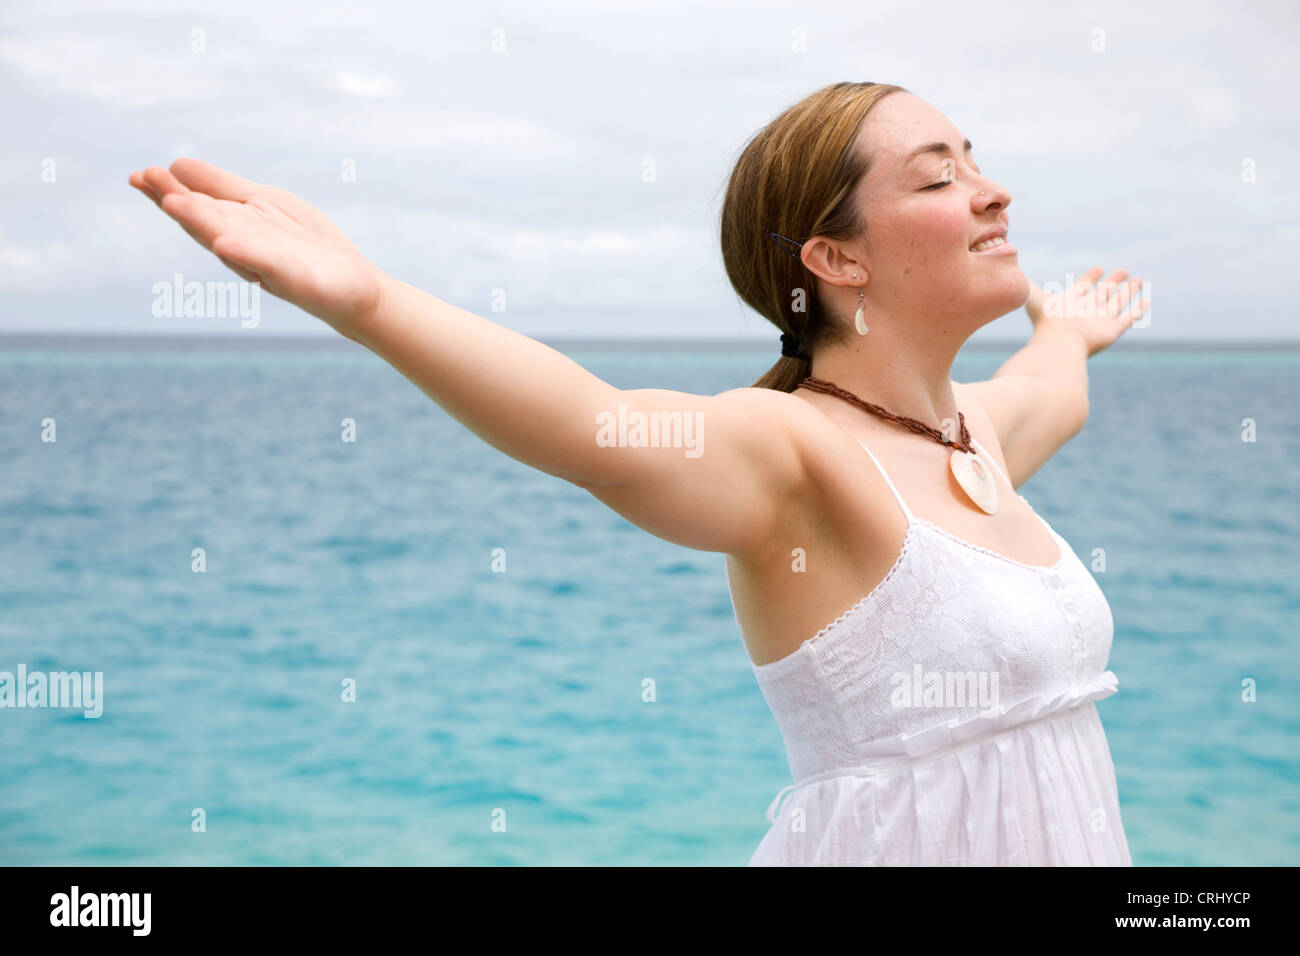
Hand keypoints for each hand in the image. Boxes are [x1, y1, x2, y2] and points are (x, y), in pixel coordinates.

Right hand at [128, 159, 384, 337]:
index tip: (139, 175)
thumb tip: (175, 165)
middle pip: (206, 223)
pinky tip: (225, 243)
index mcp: (234, 227)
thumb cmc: (304, 245)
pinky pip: (268, 266)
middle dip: (177, 203)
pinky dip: (246, 255)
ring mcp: (268, 266)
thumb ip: (221, 188)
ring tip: (174, 204)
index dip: (167, 192)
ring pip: (229, 243)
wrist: (353, 285)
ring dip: (201, 224)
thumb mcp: (261, 204)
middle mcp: (243, 248)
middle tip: (148, 180)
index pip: (196, 206)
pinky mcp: (295, 281)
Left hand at [1023, 266, 1146, 356]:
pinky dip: (1137, 310)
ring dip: (1128, 292)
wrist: (1058, 344)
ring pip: (1117, 303)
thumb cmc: (1046, 321)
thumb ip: (1025, 283)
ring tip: (1138, 280)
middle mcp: (1086, 311)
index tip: (1098, 268)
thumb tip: (1009, 264)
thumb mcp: (1034, 297)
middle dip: (1113, 283)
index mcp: (1070, 303)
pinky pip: (1128, 318)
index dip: (1089, 278)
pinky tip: (1146, 300)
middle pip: (1102, 294)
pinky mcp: (1112, 331)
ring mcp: (1099, 321)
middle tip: (1122, 271)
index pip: (1082, 287)